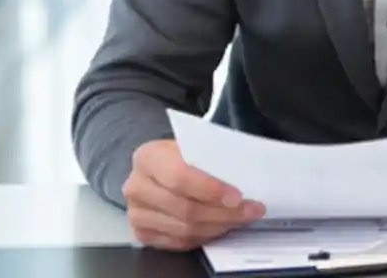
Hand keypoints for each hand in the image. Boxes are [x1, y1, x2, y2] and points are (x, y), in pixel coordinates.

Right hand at [121, 139, 264, 250]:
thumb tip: (246, 175)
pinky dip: (204, 236)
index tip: (237, 197)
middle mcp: (136, 186)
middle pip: (184, 208)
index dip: (210, 190)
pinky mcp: (142, 233)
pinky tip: (221, 227)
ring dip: (218, 226)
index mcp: (148, 157)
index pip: (180, 177)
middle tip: (251, 211)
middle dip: (223, 213)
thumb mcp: (197, 145)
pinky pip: (178, 242)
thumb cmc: (185, 154)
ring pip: (183, 229)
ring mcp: (136, 213)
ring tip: (240, 219)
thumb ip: (213, 158)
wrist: (162, 167)